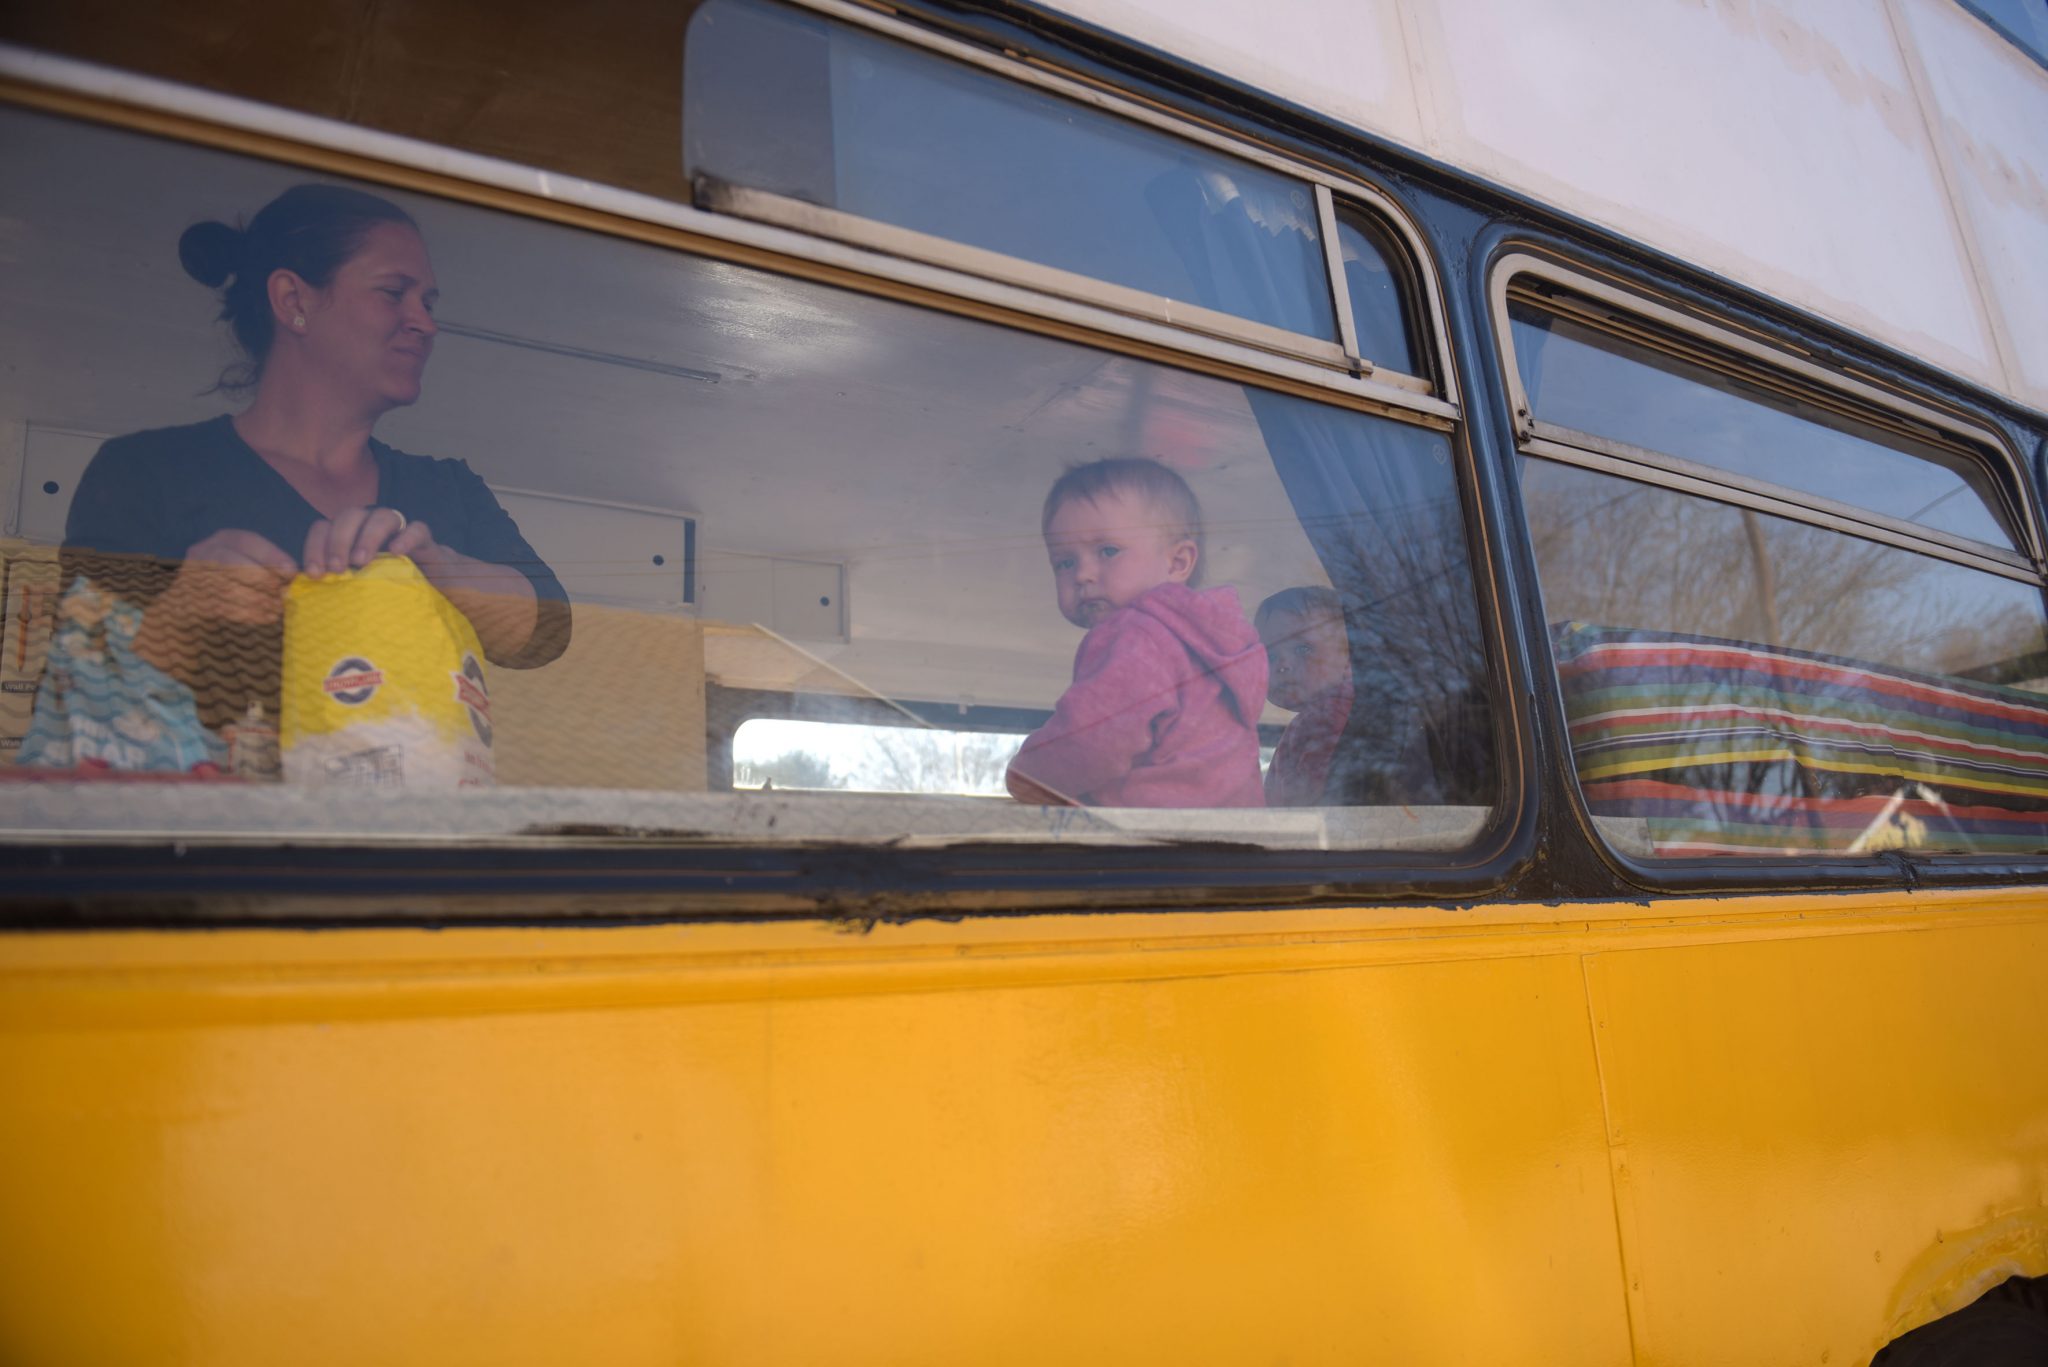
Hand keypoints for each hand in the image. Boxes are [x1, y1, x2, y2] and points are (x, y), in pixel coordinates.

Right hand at [133, 528, 296, 676]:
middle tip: (282, 594)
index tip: (292, 572)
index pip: (248, 541)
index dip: (272, 556)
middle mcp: (204, 551)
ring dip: (256, 600)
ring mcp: (193, 574)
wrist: (192, 603)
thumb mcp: (248, 565)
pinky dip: (246, 613)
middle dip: (263, 580)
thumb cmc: (234, 582)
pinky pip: (221, 606)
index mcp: (223, 540)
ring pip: (227, 587)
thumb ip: (268, 568)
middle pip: (235, 562)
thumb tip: (291, 580)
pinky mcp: (190, 598)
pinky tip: (265, 617)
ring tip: (276, 608)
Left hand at [301, 505, 435, 577]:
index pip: (324, 527)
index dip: (315, 547)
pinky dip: (406, 537)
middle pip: (350, 515)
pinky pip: (417, 529)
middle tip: (337, 568)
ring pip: (381, 516)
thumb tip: (291, 585)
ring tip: (361, 561)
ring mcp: (399, 530)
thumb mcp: (351, 585)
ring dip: (368, 536)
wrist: (432, 588)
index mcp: (349, 534)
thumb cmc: (384, 588)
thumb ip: (326, 580)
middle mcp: (371, 526)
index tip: (315, 573)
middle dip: (339, 541)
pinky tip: (396, 552)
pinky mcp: (425, 540)